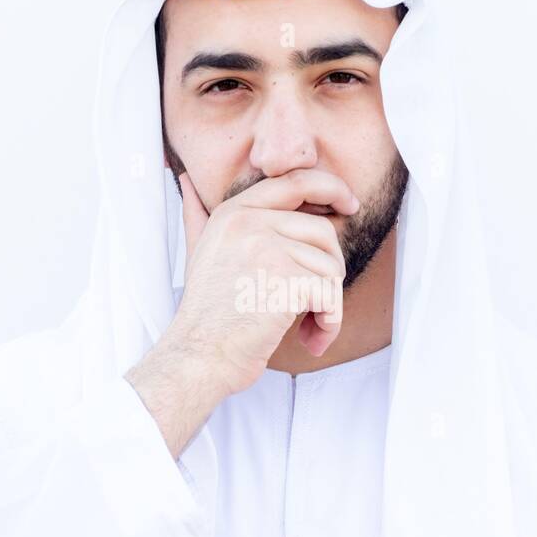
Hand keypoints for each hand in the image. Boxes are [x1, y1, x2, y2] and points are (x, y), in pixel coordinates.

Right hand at [167, 168, 356, 394]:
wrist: (198, 357)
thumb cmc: (205, 315)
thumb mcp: (197, 252)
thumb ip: (198, 215)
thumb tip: (186, 179)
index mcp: (233, 212)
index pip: (295, 182)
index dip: (330, 188)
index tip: (350, 205)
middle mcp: (249, 223)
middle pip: (323, 231)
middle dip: (329, 270)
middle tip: (316, 303)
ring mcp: (267, 249)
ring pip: (331, 266)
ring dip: (328, 304)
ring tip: (306, 327)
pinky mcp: (286, 280)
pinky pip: (331, 294)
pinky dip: (329, 322)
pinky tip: (309, 338)